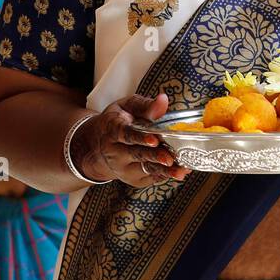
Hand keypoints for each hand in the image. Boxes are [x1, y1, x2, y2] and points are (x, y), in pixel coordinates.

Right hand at [73, 93, 191, 187]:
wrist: (97, 147)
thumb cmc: (116, 122)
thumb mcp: (126, 107)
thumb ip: (145, 105)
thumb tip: (163, 99)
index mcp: (111, 130)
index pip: (125, 134)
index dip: (140, 137)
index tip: (154, 140)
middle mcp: (114, 152)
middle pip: (137, 154)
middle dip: (155, 156)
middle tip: (170, 158)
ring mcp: (123, 168)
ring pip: (145, 169)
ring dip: (164, 170)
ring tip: (181, 169)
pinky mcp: (133, 179)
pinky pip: (150, 178)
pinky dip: (166, 174)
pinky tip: (180, 170)